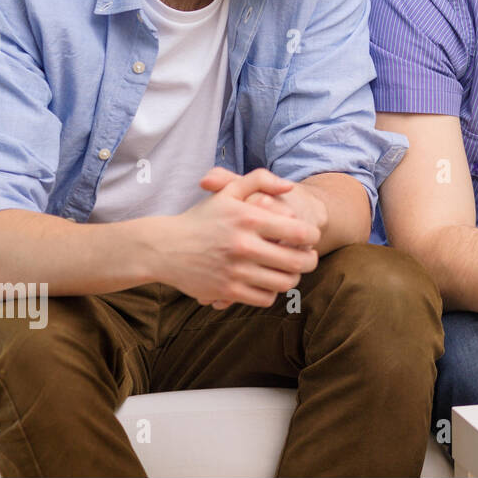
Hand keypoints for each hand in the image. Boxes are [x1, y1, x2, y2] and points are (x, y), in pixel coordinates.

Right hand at [159, 168, 321, 307]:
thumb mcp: (228, 191)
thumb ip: (260, 180)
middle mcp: (244, 245)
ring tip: (290, 271)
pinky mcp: (227, 291)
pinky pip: (265, 298)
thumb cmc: (202, 218)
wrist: (163, 247)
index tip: (310, 238)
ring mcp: (235, 270)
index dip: (313, 237)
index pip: (300, 233)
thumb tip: (290, 187)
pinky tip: (268, 283)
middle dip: (310, 261)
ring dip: (293, 278)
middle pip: (299, 262)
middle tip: (308, 259)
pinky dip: (272, 292)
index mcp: (249, 218)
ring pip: (285, 283)